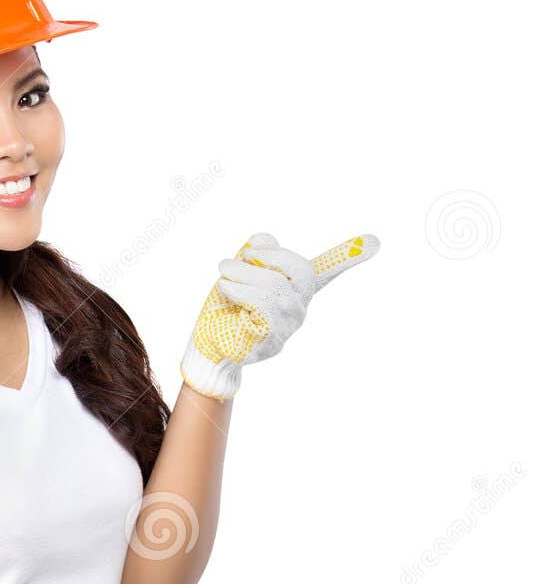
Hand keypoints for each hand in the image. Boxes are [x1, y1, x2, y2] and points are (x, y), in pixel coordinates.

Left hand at [180, 231, 379, 399]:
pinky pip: (263, 305)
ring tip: (225, 271)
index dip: (349, 257)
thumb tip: (265, 240)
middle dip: (267, 257)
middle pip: (300, 269)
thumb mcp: (240, 270)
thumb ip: (256, 252)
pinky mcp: (273, 340)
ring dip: (245, 272)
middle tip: (238, 257)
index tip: (375, 241)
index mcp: (297, 288)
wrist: (208, 344)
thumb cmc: (226, 307)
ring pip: (277, 286)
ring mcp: (289, 326)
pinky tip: (226, 289)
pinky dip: (240, 290)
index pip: (328, 271)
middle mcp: (300, 306)